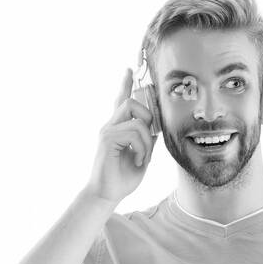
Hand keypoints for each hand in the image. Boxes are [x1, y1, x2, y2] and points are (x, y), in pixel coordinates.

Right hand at [84, 68, 156, 203]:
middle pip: (131, 101)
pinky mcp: (107, 139)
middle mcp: (110, 125)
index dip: (125, 84)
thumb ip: (147, 140)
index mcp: (118, 128)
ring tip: (142, 157)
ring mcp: (107, 130)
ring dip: (146, 139)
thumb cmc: (122, 178)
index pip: (121, 100)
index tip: (129, 69)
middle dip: (147, 117)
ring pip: (135, 117)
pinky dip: (141, 148)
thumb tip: (155, 128)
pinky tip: (137, 161)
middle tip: (149, 139)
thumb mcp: (142, 156)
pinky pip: (133, 132)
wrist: (107, 194)